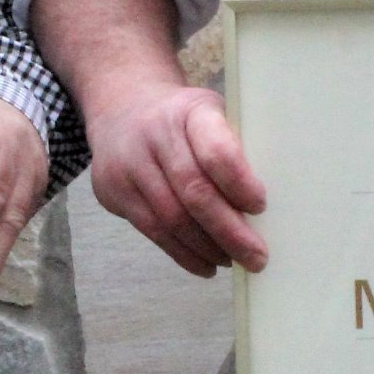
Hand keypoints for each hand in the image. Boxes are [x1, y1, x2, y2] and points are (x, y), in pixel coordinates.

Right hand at [86, 82, 266, 277]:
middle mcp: (154, 134)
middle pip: (194, 192)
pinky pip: (153, 232)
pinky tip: (206, 264)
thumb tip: (259, 211)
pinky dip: (184, 254)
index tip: (260, 206)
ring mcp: (129, 164)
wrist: (120, 110)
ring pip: (172, 219)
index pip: (216, 150)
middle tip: (257, 257)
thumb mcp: (211, 114)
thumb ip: (232, 150)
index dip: (239, 183)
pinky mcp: (113, 192)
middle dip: (229, 231)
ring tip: (233, 260)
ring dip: (207, 248)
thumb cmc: (182, 120)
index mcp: (189, 111)